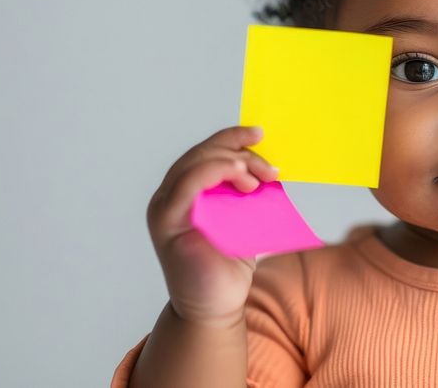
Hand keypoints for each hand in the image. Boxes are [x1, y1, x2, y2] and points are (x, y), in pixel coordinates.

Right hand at [146, 125, 278, 326]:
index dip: (232, 137)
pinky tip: (238, 175)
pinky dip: (212, 172)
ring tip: (257, 177)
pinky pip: (187, 185)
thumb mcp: (244, 216)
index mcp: (188, 188)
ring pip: (195, 163)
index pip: (207, 151)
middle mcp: (171, 193)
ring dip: (230, 161)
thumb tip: (272, 166)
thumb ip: (248, 191)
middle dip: (238, 151)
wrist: (218, 303)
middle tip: (270, 170)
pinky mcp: (166, 222)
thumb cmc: (230, 261)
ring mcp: (165, 206)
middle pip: (203, 153)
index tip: (260, 134)